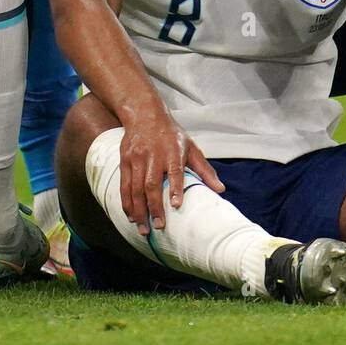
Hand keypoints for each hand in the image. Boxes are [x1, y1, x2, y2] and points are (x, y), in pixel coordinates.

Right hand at [119, 117, 223, 234]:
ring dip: (138, 210)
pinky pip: (124, 186)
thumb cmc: (173, 136)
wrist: (145, 116)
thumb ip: (205, 170)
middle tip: (158, 226)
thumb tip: (221, 190)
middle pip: (151, 184)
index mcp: (173, 151)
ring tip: (143, 228)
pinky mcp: (125, 161)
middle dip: (154, 207)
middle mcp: (153, 155)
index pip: (175, 171)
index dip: (175, 188)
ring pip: (135, 188)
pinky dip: (126, 203)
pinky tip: (130, 216)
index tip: (176, 205)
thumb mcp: (192, 148)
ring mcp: (137, 158)